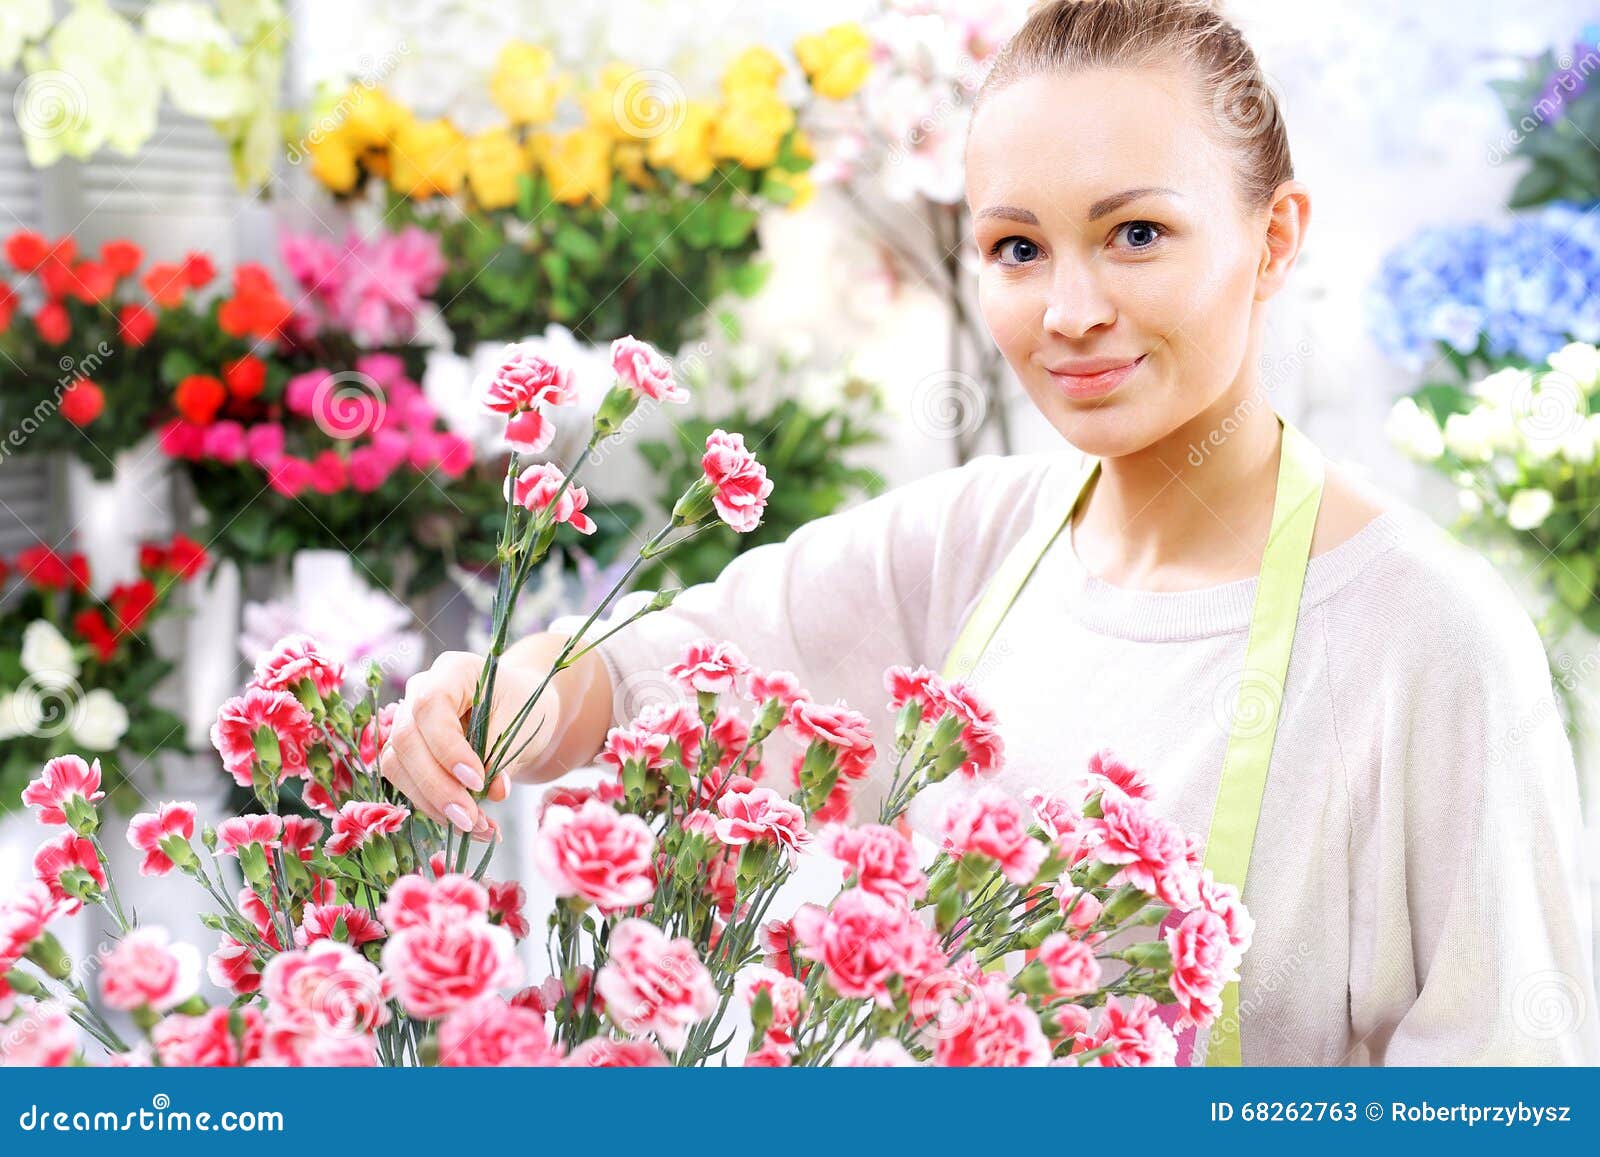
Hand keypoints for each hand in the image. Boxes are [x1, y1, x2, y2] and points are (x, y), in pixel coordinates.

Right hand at [378, 649, 558, 838]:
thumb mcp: (523, 723)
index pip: (430, 707)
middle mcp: (420, 691)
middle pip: (406, 740)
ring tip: (476, 826)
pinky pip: (407, 782)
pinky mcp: (408, 751)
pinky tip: (469, 824)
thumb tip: (494, 791)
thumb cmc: (524, 707)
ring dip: (433, 803)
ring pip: (398, 766)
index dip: (447, 749)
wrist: (521, 709)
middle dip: (437, 786)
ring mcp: (409, 720)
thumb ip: (503, 754)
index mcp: (452, 671)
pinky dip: (436, 808)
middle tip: (471, 819)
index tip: (477, 781)